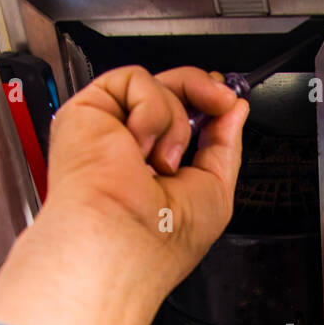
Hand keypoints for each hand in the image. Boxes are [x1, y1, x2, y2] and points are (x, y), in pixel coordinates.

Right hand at [0, 65, 247, 324]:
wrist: (121, 243)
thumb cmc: (160, 240)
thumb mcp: (215, 189)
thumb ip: (225, 144)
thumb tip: (235, 108)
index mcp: (156, 168)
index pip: (183, 116)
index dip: (206, 100)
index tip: (228, 100)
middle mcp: (130, 147)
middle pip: (173, 91)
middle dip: (203, 93)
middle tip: (220, 102)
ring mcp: (109, 128)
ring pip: (159, 86)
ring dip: (175, 122)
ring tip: (162, 163)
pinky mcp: (88, 111)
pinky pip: (135, 81)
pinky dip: (151, 110)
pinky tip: (138, 147)